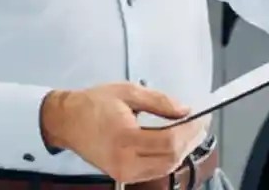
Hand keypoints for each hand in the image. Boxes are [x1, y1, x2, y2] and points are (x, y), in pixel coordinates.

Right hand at [40, 82, 207, 182]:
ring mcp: (124, 172)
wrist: (66, 121)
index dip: (190, 130)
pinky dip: (169, 158)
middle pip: (171, 158)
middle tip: (200, 123)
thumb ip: (159, 101)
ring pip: (166, 167)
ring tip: (190, 132)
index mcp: (124, 138)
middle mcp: (125, 161)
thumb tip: (184, 109)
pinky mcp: (123, 175)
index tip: (202, 117)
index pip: (169, 142)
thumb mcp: (128, 92)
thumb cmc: (92, 105)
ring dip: (182, 150)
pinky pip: (155, 170)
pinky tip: (174, 143)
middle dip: (191, 140)